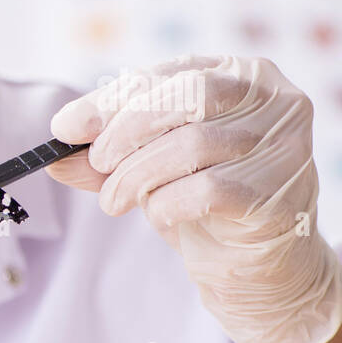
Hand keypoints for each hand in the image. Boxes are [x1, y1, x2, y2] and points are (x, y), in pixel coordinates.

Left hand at [45, 54, 341, 342]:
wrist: (253, 269)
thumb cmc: (201, 205)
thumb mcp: (145, 167)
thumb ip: (105, 153)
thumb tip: (57, 145)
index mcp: (239, 76)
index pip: (166, 73)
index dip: (111, 100)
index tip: (67, 128)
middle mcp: (271, 101)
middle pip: (186, 95)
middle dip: (125, 132)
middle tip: (98, 165)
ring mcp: (284, 146)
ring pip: (191, 144)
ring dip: (136, 176)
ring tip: (116, 201)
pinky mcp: (279, 195)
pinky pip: (205, 190)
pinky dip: (165, 204)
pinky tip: (160, 216)